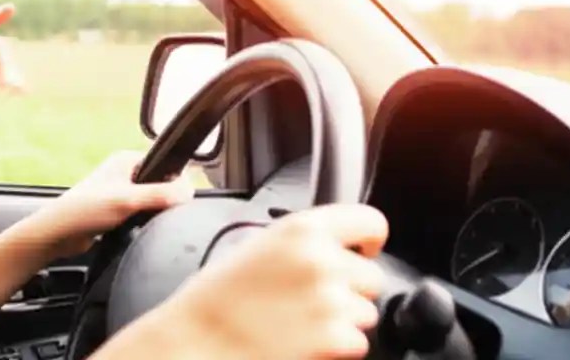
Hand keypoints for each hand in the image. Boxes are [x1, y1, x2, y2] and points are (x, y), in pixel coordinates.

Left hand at [23, 152, 193, 259]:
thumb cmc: (85, 210)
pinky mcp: (115, 211)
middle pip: (160, 184)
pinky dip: (144, 222)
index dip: (177, 181)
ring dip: (153, 213)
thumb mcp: (128, 199)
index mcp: (126, 160)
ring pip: (151, 201)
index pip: (165, 164)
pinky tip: (142, 230)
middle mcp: (123, 172)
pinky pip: (140, 214)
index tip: (183, 199)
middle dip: (165, 200)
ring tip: (150, 223)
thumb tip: (189, 191)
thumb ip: (160, 194)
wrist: (58, 234)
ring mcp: (119, 192)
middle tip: (165, 215)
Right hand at [145, 204, 388, 358]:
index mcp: (301, 229)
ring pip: (366, 313)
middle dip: (350, 292)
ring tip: (302, 324)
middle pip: (371, 276)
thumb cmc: (218, 298)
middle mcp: (321, 260)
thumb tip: (336, 248)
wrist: (198, 340)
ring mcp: (330, 300)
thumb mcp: (258, 247)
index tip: (362, 251)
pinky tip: (303, 342)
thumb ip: (302, 243)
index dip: (369, 240)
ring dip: (343, 322)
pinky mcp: (333, 338)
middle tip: (314, 301)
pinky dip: (337, 349)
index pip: (370, 222)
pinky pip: (358, 344)